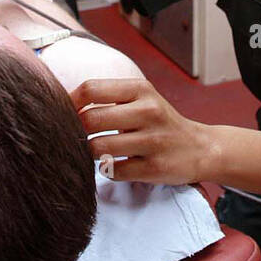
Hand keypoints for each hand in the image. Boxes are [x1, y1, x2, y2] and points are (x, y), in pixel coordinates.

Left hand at [71, 79, 216, 185]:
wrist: (199, 148)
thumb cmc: (158, 122)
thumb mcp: (139, 98)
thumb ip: (106, 97)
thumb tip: (61, 104)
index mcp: (140, 89)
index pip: (91, 89)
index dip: (70, 103)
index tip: (65, 113)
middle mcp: (148, 111)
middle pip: (91, 119)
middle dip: (77, 130)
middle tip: (79, 136)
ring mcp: (153, 141)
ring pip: (98, 148)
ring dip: (91, 152)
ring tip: (100, 150)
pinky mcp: (154, 168)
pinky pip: (113, 171)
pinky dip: (108, 169)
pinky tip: (118, 164)